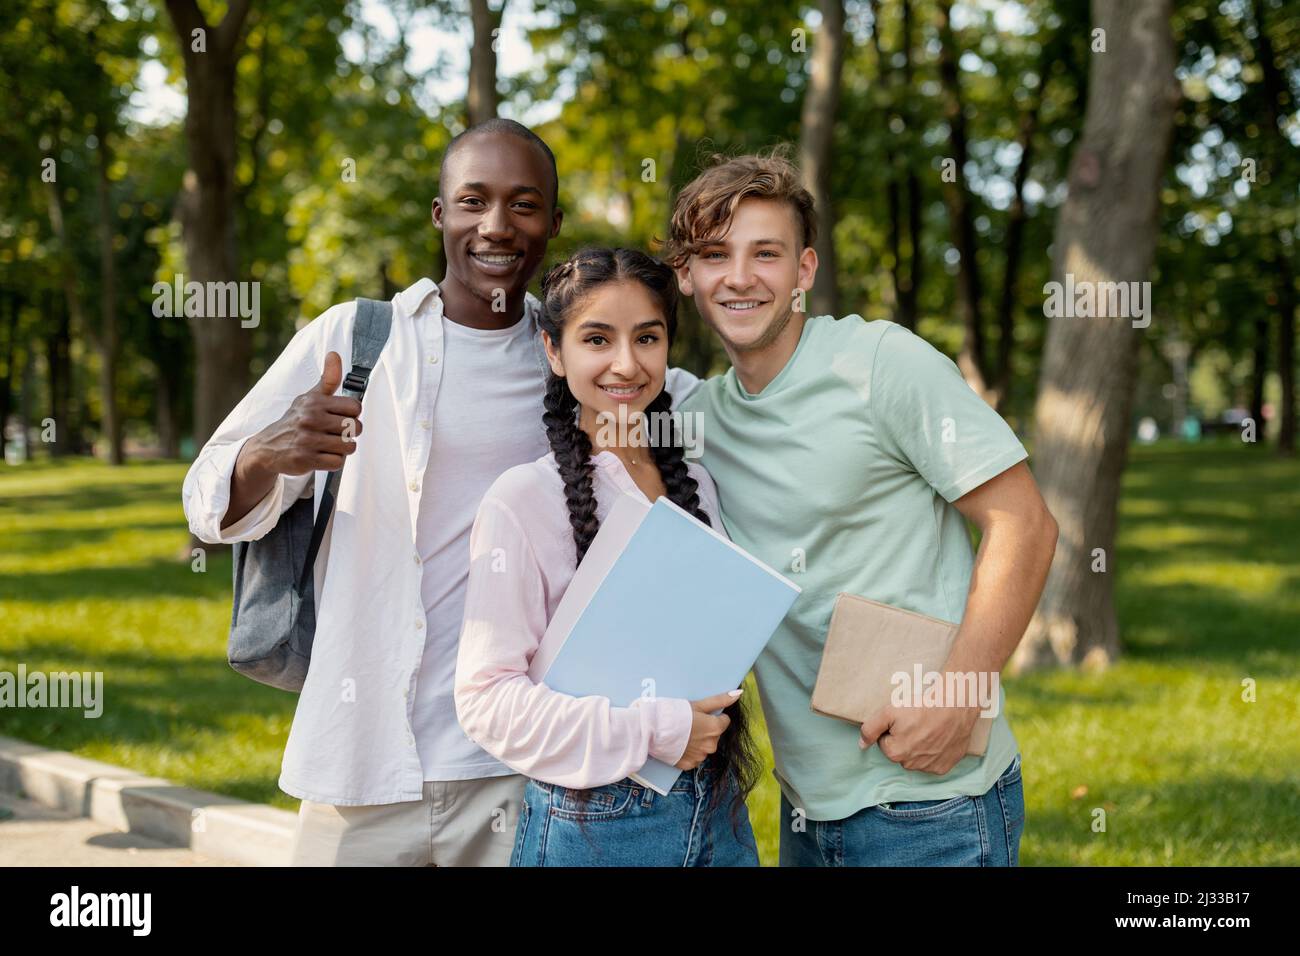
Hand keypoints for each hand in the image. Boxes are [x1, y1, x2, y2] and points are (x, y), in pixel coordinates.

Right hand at [248, 351, 363, 475]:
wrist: (268, 446)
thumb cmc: (296, 420)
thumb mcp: (310, 397)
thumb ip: (328, 379)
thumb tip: (334, 354)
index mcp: (314, 402)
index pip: (354, 407)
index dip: (352, 414)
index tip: (342, 417)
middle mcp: (310, 419)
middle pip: (355, 428)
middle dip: (349, 433)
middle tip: (336, 433)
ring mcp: (308, 440)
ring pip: (349, 446)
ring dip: (342, 449)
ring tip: (329, 445)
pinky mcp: (306, 460)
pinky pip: (337, 463)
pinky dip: (334, 462)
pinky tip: (323, 456)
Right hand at [674, 689, 741, 769]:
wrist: (653, 731)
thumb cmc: (675, 714)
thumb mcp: (698, 704)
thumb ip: (720, 700)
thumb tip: (738, 694)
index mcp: (715, 728)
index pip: (724, 721)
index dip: (712, 716)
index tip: (699, 715)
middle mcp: (711, 745)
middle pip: (714, 735)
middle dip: (705, 730)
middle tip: (689, 724)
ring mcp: (700, 757)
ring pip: (704, 747)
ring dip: (697, 742)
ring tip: (682, 734)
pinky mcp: (689, 765)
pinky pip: (694, 758)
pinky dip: (689, 752)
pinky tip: (679, 745)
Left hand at [859, 702, 981, 775]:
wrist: (955, 705)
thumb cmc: (921, 706)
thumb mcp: (889, 711)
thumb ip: (870, 729)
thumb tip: (862, 745)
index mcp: (895, 753)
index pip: (884, 743)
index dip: (891, 729)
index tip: (903, 720)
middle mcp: (912, 765)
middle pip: (900, 752)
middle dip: (904, 739)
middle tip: (916, 722)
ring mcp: (929, 767)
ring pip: (915, 758)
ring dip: (918, 746)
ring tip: (928, 728)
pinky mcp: (945, 766)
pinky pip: (933, 762)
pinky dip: (934, 752)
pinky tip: (938, 738)